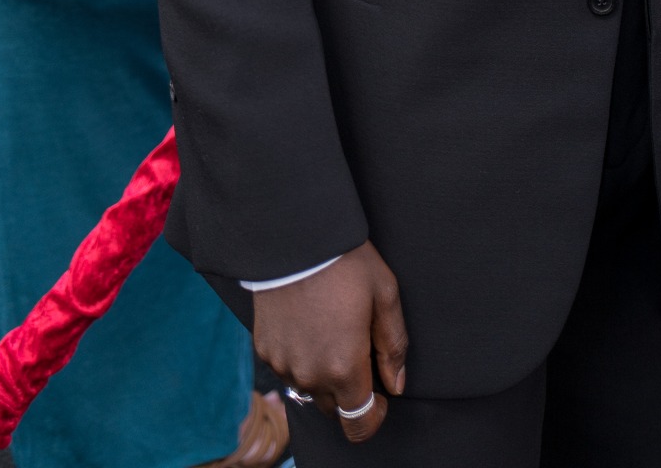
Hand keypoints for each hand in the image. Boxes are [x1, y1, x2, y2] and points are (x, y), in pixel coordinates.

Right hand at [253, 241, 406, 443]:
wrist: (295, 237)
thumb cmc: (346, 263)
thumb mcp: (385, 296)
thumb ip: (393, 346)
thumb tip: (396, 385)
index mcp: (344, 367)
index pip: (359, 424)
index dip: (373, 416)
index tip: (380, 396)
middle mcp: (309, 375)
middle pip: (334, 407)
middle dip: (350, 389)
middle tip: (358, 348)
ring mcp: (283, 364)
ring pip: (309, 388)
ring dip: (323, 373)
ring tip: (332, 329)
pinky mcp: (264, 350)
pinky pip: (287, 368)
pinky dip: (300, 357)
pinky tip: (309, 325)